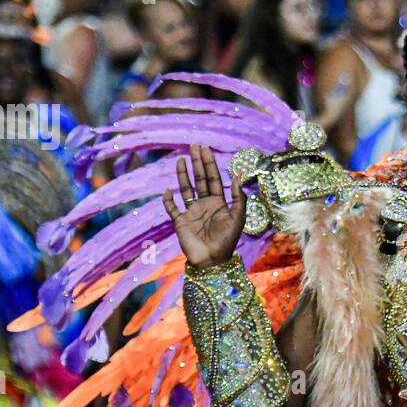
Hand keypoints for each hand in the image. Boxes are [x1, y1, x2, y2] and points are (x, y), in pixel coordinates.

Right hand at [162, 144, 244, 269]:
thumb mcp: (237, 218)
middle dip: (197, 162)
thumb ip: (237, 198)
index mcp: (218, 203)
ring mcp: (192, 212)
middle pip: (199, 179)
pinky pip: (172, 208)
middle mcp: (204, 204)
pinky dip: (169, 200)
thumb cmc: (227, 241)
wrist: (212, 260)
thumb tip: (236, 176)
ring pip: (186, 189)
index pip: (213, 178)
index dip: (209, 163)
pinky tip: (169, 190)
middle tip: (193, 146)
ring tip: (180, 159)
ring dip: (183, 175)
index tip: (204, 149)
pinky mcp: (180, 222)